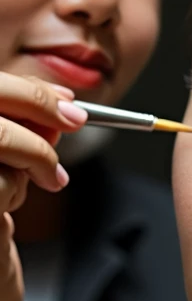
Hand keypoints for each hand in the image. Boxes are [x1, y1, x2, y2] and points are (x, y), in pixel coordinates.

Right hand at [0, 73, 86, 300]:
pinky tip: (7, 213)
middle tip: (75, 122)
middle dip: (38, 104)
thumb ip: (22, 130)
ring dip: (33, 155)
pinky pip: (1, 180)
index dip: (27, 88)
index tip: (66, 99)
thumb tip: (62, 104)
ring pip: (0, 137)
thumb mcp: (5, 166)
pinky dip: (17, 190)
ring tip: (42, 181)